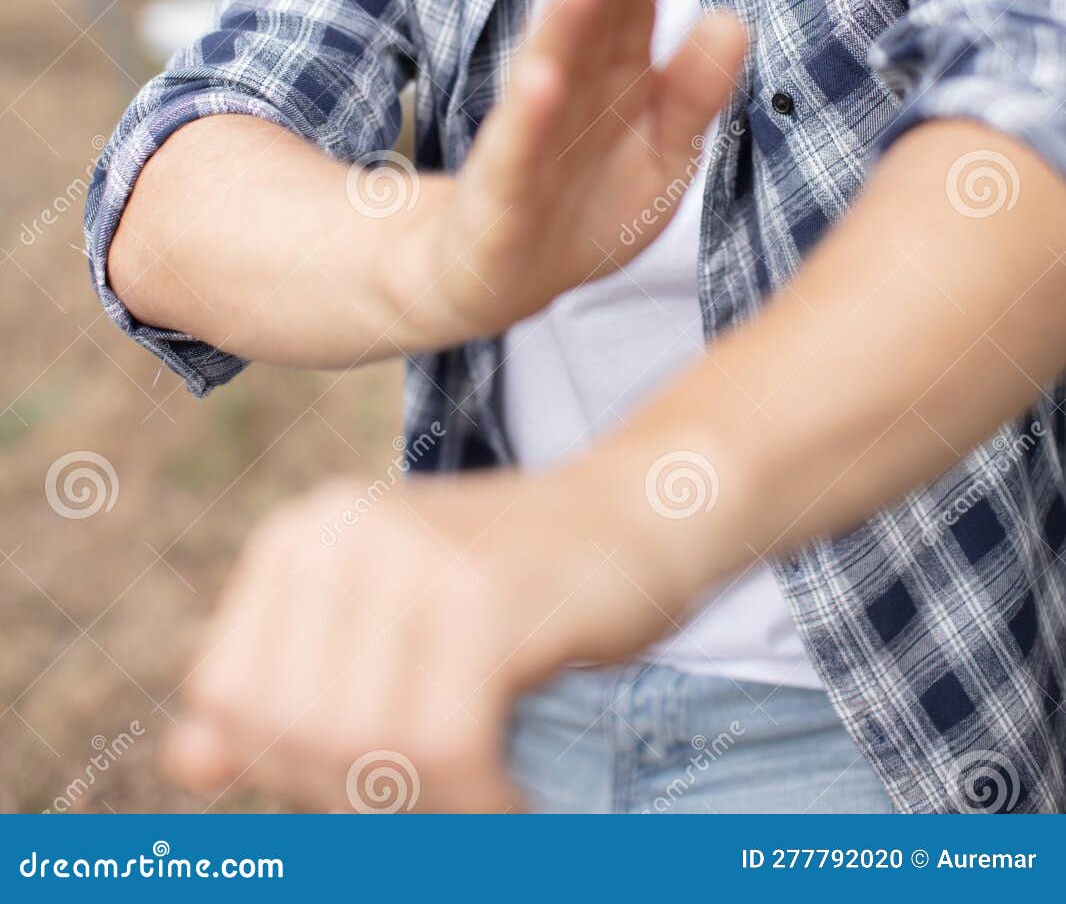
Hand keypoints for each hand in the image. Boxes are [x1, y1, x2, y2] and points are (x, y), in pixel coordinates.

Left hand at [161, 464, 675, 813]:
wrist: (633, 518)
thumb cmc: (504, 590)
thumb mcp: (382, 635)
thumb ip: (282, 696)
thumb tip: (184, 764)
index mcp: (299, 534)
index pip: (229, 695)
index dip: (290, 759)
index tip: (374, 768)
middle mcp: (339, 528)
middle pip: (294, 732)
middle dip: (363, 793)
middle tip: (441, 787)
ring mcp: (409, 556)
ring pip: (363, 752)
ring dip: (427, 807)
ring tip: (478, 785)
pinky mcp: (480, 598)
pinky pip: (441, 754)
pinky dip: (479, 803)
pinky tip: (511, 795)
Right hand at [423, 0, 745, 337]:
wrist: (503, 275)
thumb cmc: (587, 203)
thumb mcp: (660, 152)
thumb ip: (694, 92)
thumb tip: (732, 22)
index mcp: (610, 81)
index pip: (628, 17)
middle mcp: (567, 98)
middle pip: (588, 34)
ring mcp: (530, 141)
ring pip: (549, 75)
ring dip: (562, 29)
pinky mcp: (502, 193)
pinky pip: (517, 153)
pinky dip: (527, 120)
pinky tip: (539, 83)